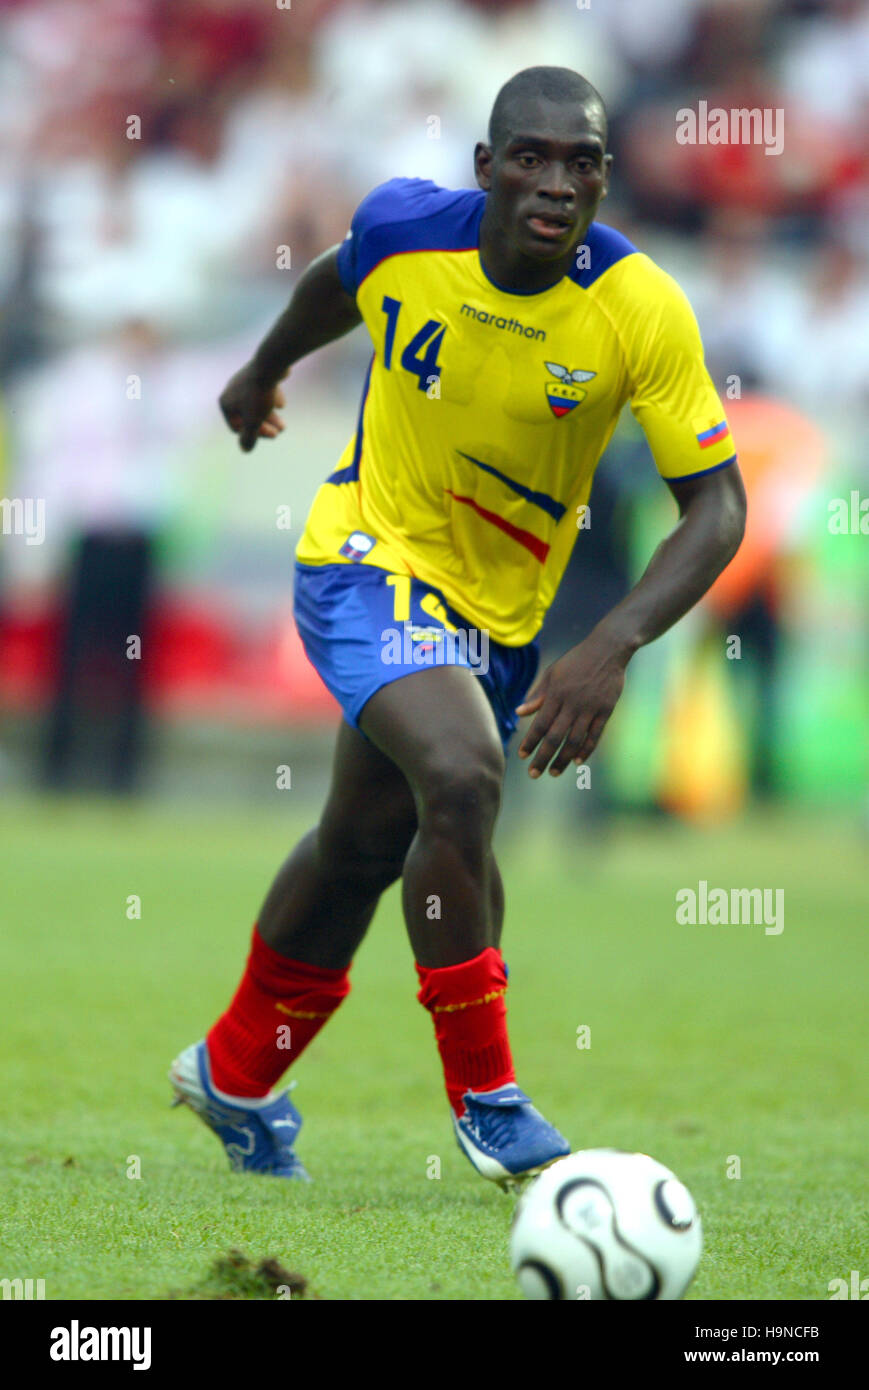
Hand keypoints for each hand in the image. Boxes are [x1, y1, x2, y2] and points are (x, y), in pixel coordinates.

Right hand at [219, 364, 287, 451]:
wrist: (270, 364)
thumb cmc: (259, 395)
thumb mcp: (254, 421)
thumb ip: (249, 437)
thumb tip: (245, 450)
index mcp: (225, 403)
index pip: (237, 427)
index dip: (255, 435)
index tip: (273, 435)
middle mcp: (230, 391)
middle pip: (248, 415)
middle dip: (265, 425)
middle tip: (281, 430)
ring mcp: (243, 380)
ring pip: (256, 403)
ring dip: (270, 415)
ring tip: (283, 424)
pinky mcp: (256, 372)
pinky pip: (262, 390)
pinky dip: (270, 399)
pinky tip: (281, 404)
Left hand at [516, 632, 629, 777]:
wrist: (608, 650)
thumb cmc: (575, 661)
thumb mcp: (552, 673)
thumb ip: (537, 695)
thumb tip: (519, 713)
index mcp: (556, 694)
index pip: (540, 724)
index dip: (530, 742)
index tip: (522, 756)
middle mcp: (572, 704)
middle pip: (555, 737)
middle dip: (543, 757)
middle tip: (534, 774)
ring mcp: (590, 708)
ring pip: (575, 740)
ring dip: (563, 759)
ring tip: (553, 772)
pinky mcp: (606, 711)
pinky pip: (595, 735)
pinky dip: (586, 749)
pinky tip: (578, 761)